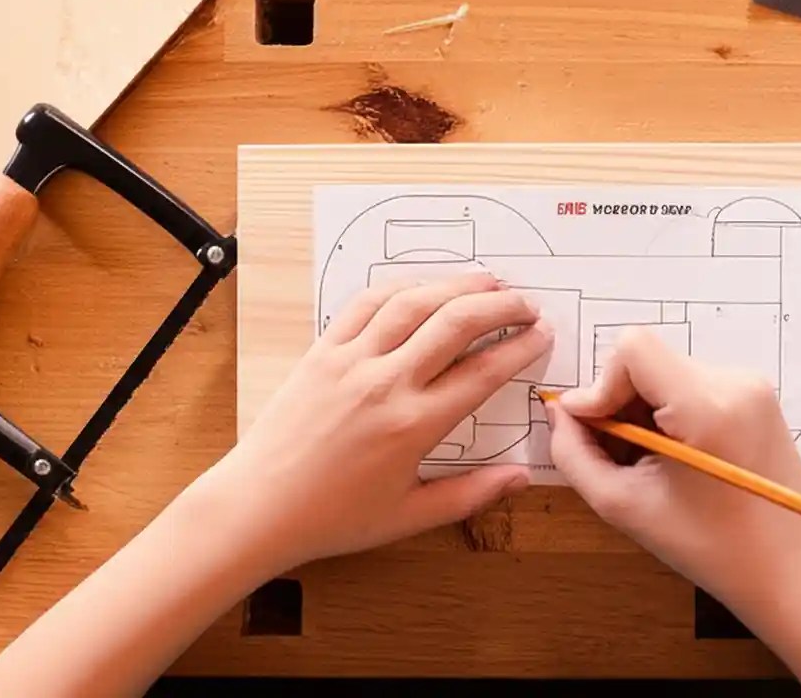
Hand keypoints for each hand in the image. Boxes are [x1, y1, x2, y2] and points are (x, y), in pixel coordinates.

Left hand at [195, 272, 552, 571]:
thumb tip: (521, 477)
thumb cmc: (331, 518)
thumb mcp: (409, 516)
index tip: (543, 335)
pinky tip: (424, 285)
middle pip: (456, 323)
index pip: (483, 372)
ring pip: (413, 301)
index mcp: (413, 425)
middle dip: (501, 306)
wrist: (258, 506)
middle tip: (526, 303)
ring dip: (456, 285)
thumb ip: (471, 494)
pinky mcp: (322, 351)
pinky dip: (401, 286)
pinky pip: (366, 303)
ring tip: (487, 282)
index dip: (521, 348)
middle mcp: (385, 384)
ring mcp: (350, 361)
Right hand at [546, 326, 800, 607]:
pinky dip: (672, 413)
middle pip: (648, 361)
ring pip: (667, 373)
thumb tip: (562, 414)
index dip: (601, 384)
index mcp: (707, 406)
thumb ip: (575, 454)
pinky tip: (678, 458)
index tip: (596, 427)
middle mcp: (734, 382)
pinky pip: (693, 385)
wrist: (791, 566)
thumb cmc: (715, 548)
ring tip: (654, 463)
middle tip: (623, 456)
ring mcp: (751, 385)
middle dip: (622, 402)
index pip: (633, 348)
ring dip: (646, 409)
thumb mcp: (625, 506)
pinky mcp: (756, 395)